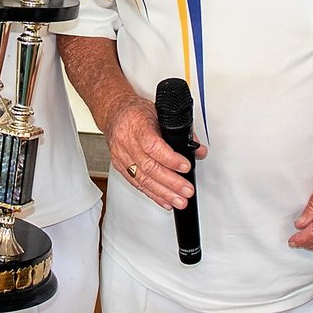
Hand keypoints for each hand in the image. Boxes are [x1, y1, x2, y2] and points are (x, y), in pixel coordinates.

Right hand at [103, 94, 204, 210]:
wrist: (114, 112)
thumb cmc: (136, 112)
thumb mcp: (159, 113)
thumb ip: (180, 131)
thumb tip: (198, 149)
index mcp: (137, 124)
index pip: (152, 145)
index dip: (170, 159)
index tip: (185, 166)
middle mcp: (126, 141)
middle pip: (149, 166)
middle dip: (170, 182)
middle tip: (186, 190)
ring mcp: (121, 155)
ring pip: (142, 179)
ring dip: (163, 192)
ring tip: (179, 200)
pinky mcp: (120, 167)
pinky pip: (136, 184)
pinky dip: (152, 194)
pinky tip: (164, 200)